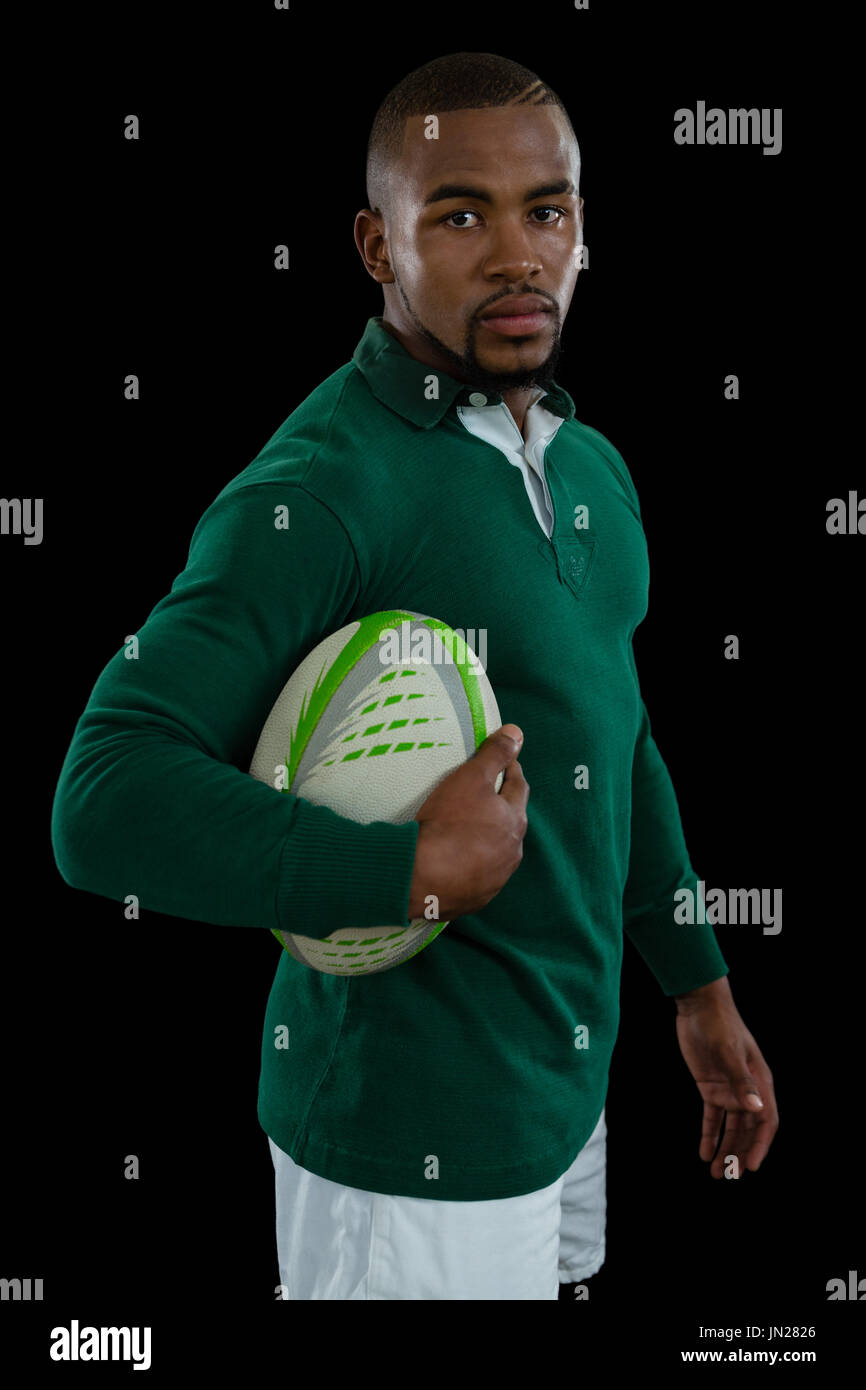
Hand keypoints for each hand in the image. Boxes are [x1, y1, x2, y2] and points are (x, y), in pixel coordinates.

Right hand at [406, 724, 528, 920]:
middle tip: (482, 797)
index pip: (518, 788)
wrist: (420, 877)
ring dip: (487, 841)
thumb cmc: (447, 822)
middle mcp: (512, 853)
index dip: (509, 771)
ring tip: (467, 832)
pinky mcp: (476, 899)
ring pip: (497, 853)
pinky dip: (471, 867)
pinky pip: (477, 877)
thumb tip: (516, 732)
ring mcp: (495, 879)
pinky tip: (456, 863)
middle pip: (510, 823)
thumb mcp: (470, 778)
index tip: (500, 764)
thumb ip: (495, 754)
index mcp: (514, 821)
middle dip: (500, 808)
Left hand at [674, 976, 778, 1178]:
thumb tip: (756, 1107)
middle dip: (741, 1154)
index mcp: (760, 1082)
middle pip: (748, 1130)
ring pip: (731, 1128)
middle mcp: (747, 1090)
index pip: (765, 1121)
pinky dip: (709, 1136)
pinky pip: (712, 1118)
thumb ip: (741, 1081)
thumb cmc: (719, 1024)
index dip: (760, 1145)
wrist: (699, 1007)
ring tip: (716, 1174)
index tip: (752, 1166)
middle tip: (731, 1176)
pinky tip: (704, 1154)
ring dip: (726, 1150)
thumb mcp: (729, 1052)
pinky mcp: (710, 1088)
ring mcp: (729, 1091)